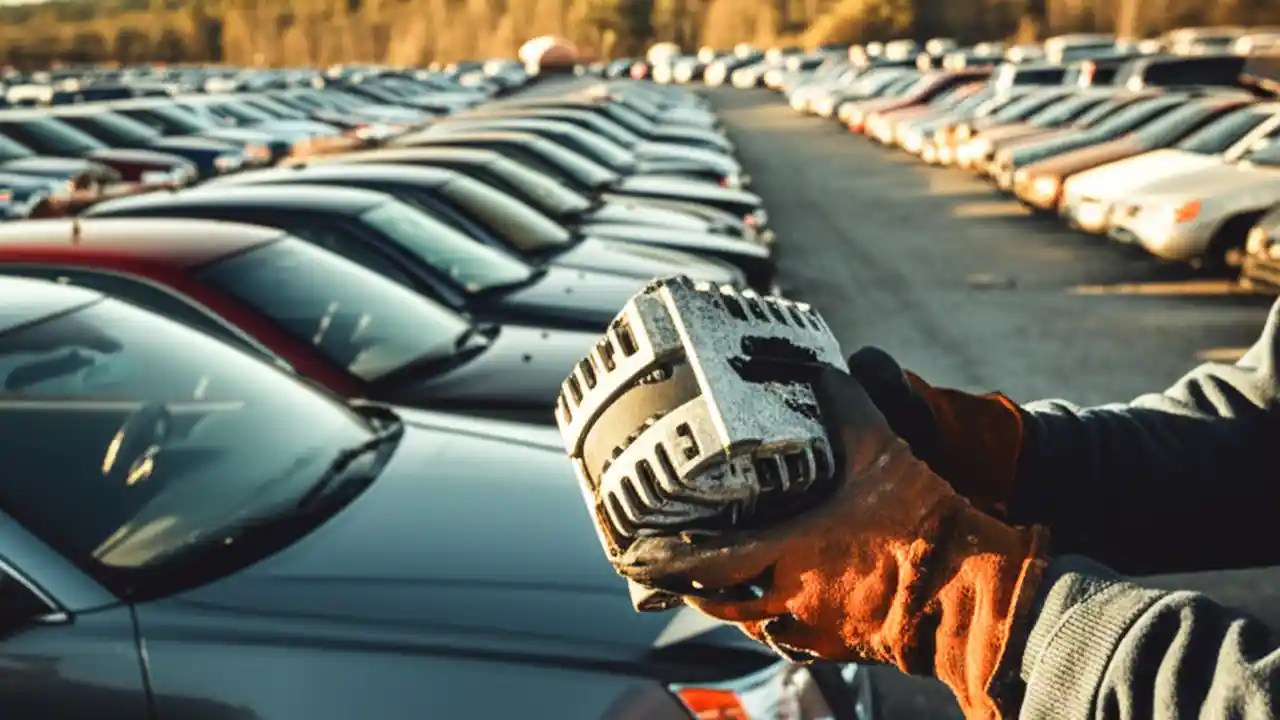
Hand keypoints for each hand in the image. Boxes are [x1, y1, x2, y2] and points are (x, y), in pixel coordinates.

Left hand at [616, 366, 1047, 718]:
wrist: (972, 588)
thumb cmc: (925, 525)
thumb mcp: (881, 450)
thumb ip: (843, 405)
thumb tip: (819, 367)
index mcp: (792, 553)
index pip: (708, 566)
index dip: (663, 563)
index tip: (632, 553)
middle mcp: (791, 599)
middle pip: (716, 604)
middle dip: (681, 589)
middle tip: (655, 568)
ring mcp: (812, 628)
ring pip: (748, 622)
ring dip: (723, 604)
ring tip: (702, 581)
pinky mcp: (836, 643)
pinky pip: (783, 635)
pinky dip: (764, 617)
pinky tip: (764, 598)